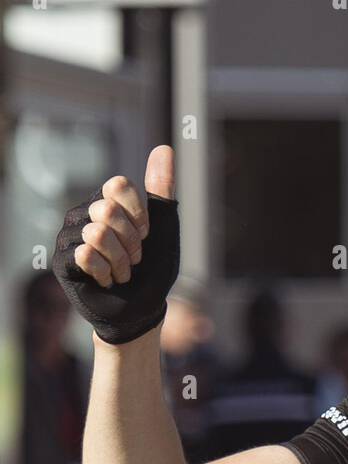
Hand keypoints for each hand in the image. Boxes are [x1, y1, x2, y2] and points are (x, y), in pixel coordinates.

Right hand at [51, 145, 179, 344]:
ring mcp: (69, 236)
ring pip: (97, 233)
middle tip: (134, 260)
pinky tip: (106, 281)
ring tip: (120, 273)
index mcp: (106, 200)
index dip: (140, 216)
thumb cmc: (153, 270)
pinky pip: (85, 255)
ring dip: (120, 262)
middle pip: (108, 210)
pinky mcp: (62, 261)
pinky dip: (106, 274)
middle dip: (132, 243)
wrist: (142, 311)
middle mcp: (83, 213)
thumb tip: (165, 148)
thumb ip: (163, 190)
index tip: (146, 235)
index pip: (119, 186)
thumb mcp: (165, 229)